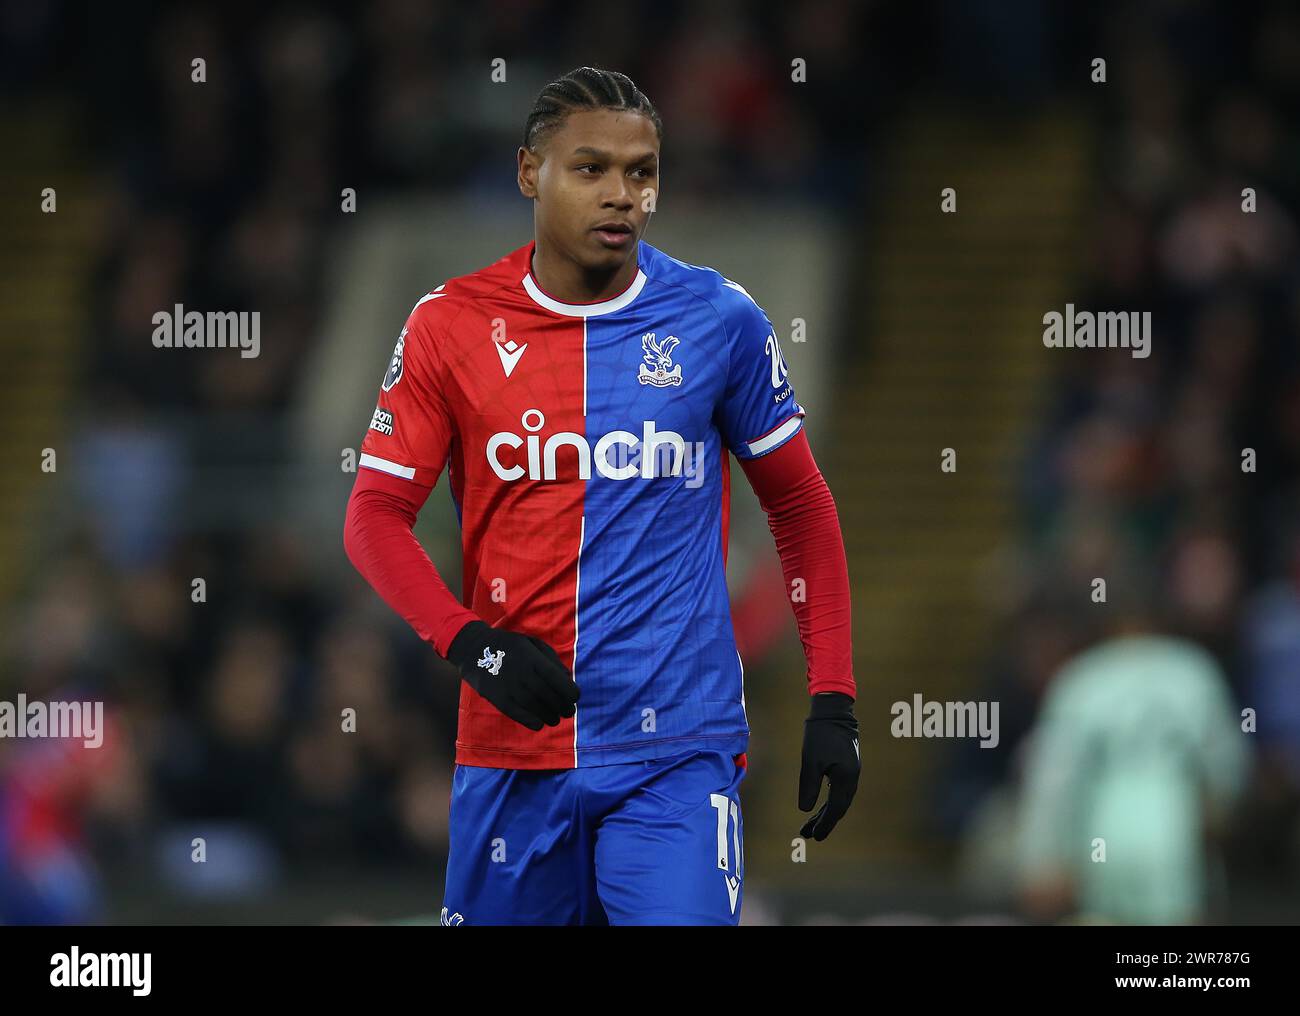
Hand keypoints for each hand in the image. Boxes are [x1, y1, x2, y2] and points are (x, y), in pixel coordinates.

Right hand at [446, 621, 578, 730]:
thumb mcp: (532, 643)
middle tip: (568, 712)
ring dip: (550, 716)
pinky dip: (531, 721)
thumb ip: (551, 659)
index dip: (570, 691)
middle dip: (563, 707)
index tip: (574, 697)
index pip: (557, 679)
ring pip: (535, 707)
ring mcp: (509, 687)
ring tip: (556, 719)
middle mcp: (521, 673)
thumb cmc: (509, 645)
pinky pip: (517, 714)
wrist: (474, 649)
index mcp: (532, 658)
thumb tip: (568, 678)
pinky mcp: (498, 699)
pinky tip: (539, 724)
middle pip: (548, 696)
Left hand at [797, 691, 859, 840]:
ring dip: (825, 812)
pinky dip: (828, 800)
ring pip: (839, 799)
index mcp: (846, 778)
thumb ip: (809, 786)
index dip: (825, 824)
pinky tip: (819, 805)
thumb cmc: (820, 734)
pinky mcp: (847, 766)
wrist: (833, 711)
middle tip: (808, 835)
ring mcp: (851, 772)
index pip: (835, 809)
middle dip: (823, 822)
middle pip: (838, 807)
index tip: (814, 836)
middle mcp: (852, 778)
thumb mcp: (810, 761)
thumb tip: (805, 809)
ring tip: (809, 824)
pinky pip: (838, 790)